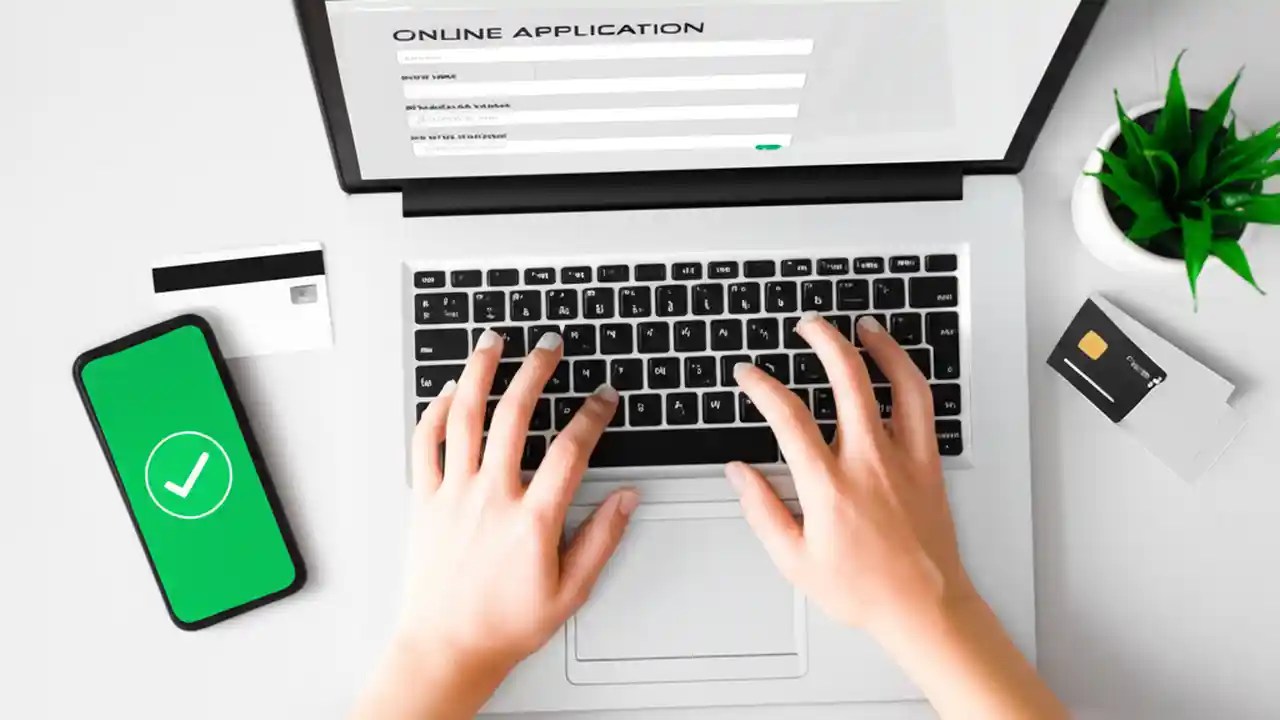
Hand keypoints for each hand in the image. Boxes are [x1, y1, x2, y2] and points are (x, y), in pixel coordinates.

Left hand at [356, 330, 637, 719]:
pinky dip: (436, 411)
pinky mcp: (424, 501)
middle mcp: (491, 498)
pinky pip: (426, 444)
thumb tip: (626, 499)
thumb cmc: (505, 625)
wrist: (446, 647)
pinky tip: (450, 391)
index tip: (605, 397)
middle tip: (549, 346)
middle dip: (536, 372)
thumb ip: (601, 540)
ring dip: (480, 372)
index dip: (593, 416)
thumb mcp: (570, 591)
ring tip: (494, 342)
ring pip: (465, 418)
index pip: (571, 450)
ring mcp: (453, 495)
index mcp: (531, 520)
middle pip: (515, 416)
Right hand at [730, 313, 1065, 719]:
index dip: (762, 387)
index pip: (788, 417)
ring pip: (895, 383)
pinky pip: (922, 406)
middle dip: (822, 341)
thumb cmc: (864, 590)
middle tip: (807, 326)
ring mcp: (904, 458)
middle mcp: (868, 462)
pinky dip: (909, 376)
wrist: (924, 608)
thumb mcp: (794, 561)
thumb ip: (762, 510)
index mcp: (829, 486)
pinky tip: (898, 365)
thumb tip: (740, 473)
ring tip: (860, 327)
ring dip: (876, 347)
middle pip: (846, 379)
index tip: (749, 376)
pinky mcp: (928, 463)